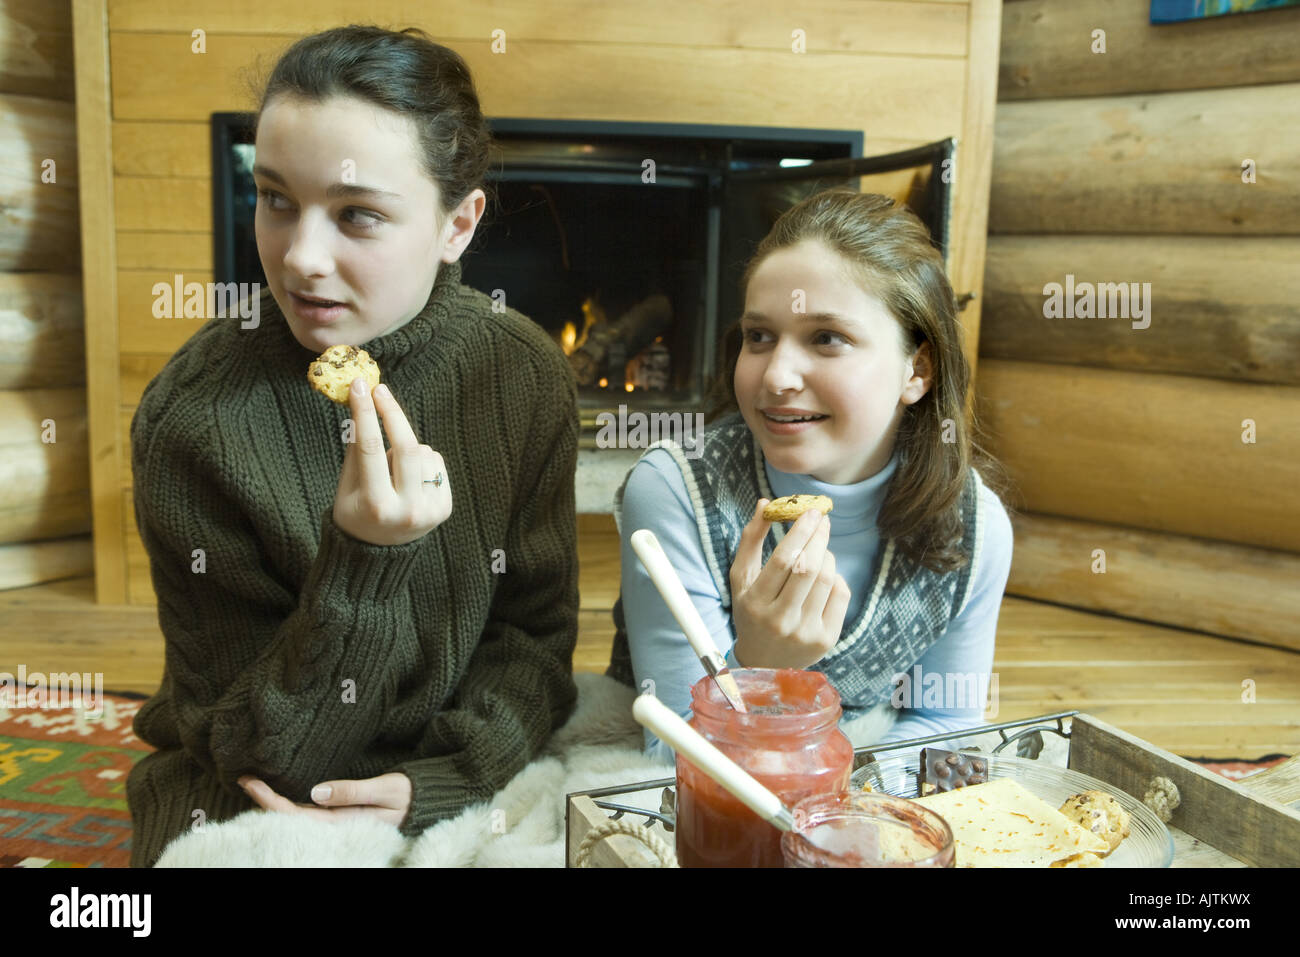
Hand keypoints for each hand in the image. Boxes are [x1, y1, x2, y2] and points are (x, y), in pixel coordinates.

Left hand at [238, 772, 411, 826]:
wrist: (431, 806)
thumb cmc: (412, 796)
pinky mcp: (345, 816)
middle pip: (292, 817)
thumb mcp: (387, 789)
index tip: (249, 781)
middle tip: (243, 778)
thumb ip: (353, 792)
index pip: (296, 814)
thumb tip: (315, 793)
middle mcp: (337, 825)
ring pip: (300, 816)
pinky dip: (293, 803)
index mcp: (343, 822)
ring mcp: (340, 822)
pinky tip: (284, 794)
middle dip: (265, 800)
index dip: (269, 800)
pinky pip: (311, 813)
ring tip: (256, 785)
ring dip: (277, 802)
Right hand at [333, 379, 450, 545]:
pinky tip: (409, 479)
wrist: (378, 553)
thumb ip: (355, 449)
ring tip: (392, 470)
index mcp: (375, 505)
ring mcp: (429, 511)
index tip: (360, 386)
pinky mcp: (445, 508)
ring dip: (405, 447)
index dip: (365, 413)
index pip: (370, 449)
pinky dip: (421, 460)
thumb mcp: (346, 486)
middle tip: (380, 391)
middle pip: (406, 447)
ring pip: (423, 451)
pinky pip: (435, 462)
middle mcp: (406, 510)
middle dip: (393, 414)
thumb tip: (361, 403)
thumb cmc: (356, 512)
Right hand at [729, 499, 850, 668]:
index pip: (783, 560)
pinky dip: (835, 576)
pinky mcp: (826, 639)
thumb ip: (751, 540)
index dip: (800, 532)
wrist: (765, 662)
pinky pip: (840, 595)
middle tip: (821, 518)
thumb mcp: (741, 579)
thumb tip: (765, 503)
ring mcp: (806, 632)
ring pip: (827, 579)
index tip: (810, 511)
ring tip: (819, 548)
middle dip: (818, 537)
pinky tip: (825, 574)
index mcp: (755, 603)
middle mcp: (781, 620)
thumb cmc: (751, 611)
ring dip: (826, 555)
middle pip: (808, 568)